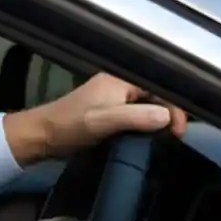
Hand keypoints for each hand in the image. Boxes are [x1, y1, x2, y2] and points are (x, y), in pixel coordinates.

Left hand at [4, 73, 187, 164]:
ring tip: (167, 140)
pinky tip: (150, 139)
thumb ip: (134, 118)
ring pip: (146, 107)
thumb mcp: (102, 122)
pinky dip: (145, 126)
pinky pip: (135, 116)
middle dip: (169, 115)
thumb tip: (167, 116)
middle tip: (175, 138)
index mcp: (119, 80)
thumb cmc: (69, 126)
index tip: (179, 132)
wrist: (40, 137)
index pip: (159, 88)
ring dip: (157, 122)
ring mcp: (112, 99)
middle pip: (155, 96)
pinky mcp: (107, 113)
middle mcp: (118, 85)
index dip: (174, 108)